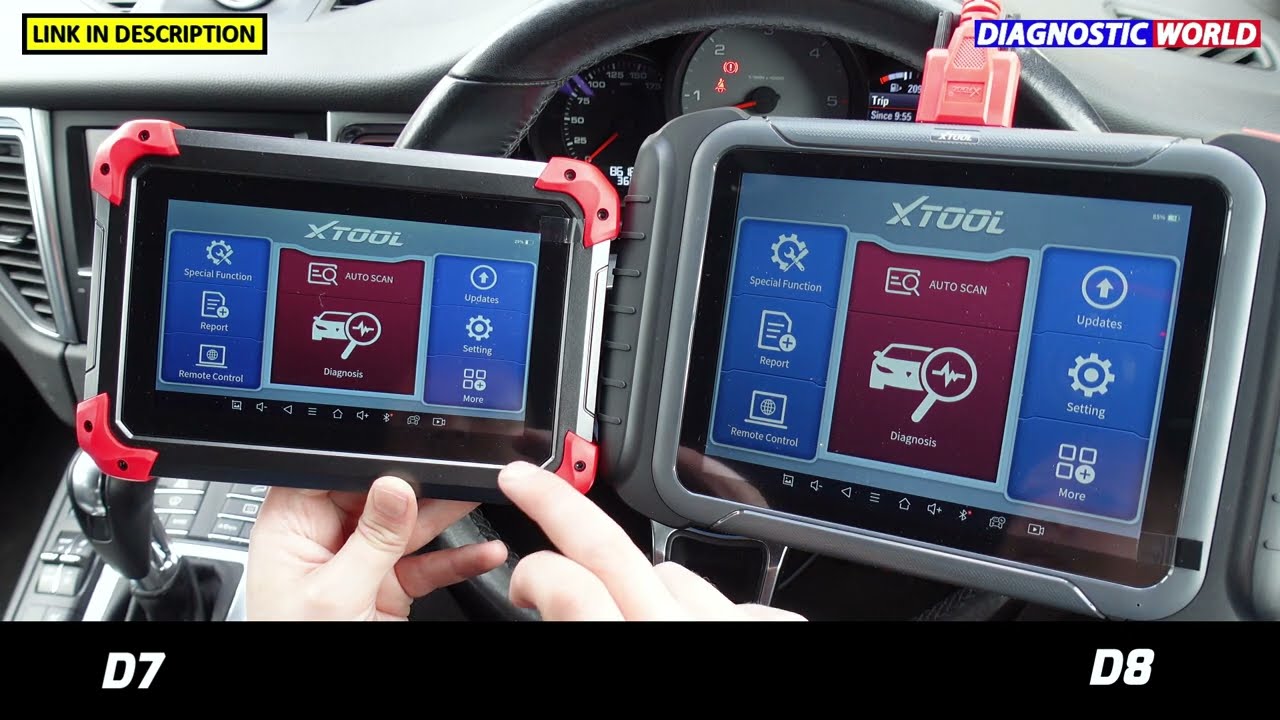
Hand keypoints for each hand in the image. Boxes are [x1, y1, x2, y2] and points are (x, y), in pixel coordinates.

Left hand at [246, 477, 507, 620]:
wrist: (315, 710)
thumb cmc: (298, 642)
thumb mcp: (335, 593)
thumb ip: (371, 540)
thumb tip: (395, 486)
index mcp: (293, 527)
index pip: (333, 473)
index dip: (370, 461)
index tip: (408, 455)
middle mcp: (327, 538)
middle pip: (379, 494)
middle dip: (421, 486)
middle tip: (456, 477)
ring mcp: (361, 562)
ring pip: (410, 525)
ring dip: (447, 515)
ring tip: (479, 499)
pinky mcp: (388, 585)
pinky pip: (428, 562)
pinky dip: (457, 558)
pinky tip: (484, 551)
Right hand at [497, 462, 805, 620]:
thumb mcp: (602, 676)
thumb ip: (577, 624)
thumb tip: (545, 597)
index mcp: (626, 644)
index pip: (566, 586)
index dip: (533, 570)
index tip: (525, 576)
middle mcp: (679, 631)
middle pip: (611, 548)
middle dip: (559, 504)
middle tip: (527, 478)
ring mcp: (731, 625)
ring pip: (671, 574)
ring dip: (645, 585)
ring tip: (639, 618)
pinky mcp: (775, 625)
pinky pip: (730, 600)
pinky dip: (710, 612)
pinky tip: (704, 631)